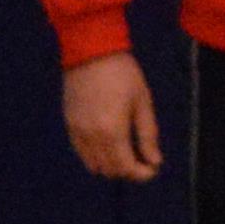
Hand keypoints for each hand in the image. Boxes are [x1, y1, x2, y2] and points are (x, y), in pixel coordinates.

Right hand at [61, 54, 162, 181]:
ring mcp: (77, 131)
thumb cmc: (123, 73)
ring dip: (111, 165)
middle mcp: (92, 137)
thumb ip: (148, 136)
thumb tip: (154, 162)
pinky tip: (107, 144)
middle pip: (110, 170)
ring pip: (94, 165)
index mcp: (112, 132)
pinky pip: (81, 152)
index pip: (127, 168)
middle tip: (141, 159)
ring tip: (124, 152)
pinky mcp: (69, 124)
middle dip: (128, 170)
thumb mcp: (142, 103)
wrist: (91, 49)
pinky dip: (95, 156)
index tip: (153, 168)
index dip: (143, 174)